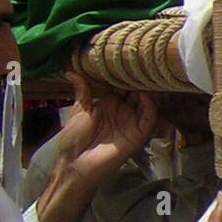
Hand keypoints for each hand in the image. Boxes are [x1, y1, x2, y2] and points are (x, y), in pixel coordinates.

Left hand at [57, 73, 157, 187]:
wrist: (77, 163)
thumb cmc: (75, 139)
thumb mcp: (79, 111)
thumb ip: (82, 91)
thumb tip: (72, 71)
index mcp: (108, 104)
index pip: (120, 85)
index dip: (123, 74)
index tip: (126, 58)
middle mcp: (122, 111)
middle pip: (135, 92)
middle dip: (138, 79)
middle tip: (142, 62)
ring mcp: (131, 122)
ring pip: (145, 103)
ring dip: (147, 90)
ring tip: (146, 76)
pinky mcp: (138, 134)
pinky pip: (148, 118)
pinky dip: (150, 107)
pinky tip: (145, 96)